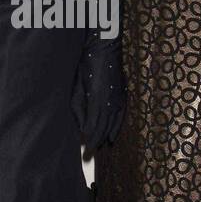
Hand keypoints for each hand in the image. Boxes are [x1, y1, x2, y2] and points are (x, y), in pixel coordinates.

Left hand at [70, 36, 126, 154]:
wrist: (105, 47)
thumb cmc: (87, 63)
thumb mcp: (78, 84)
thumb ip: (78, 106)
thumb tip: (81, 125)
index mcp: (98, 98)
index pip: (94, 124)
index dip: (91, 138)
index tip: (86, 148)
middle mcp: (111, 101)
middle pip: (104, 126)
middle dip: (97, 141)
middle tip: (89, 154)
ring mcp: (119, 98)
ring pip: (113, 122)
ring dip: (106, 135)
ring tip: (100, 147)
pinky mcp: (123, 94)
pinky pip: (121, 115)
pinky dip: (116, 127)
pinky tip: (112, 136)